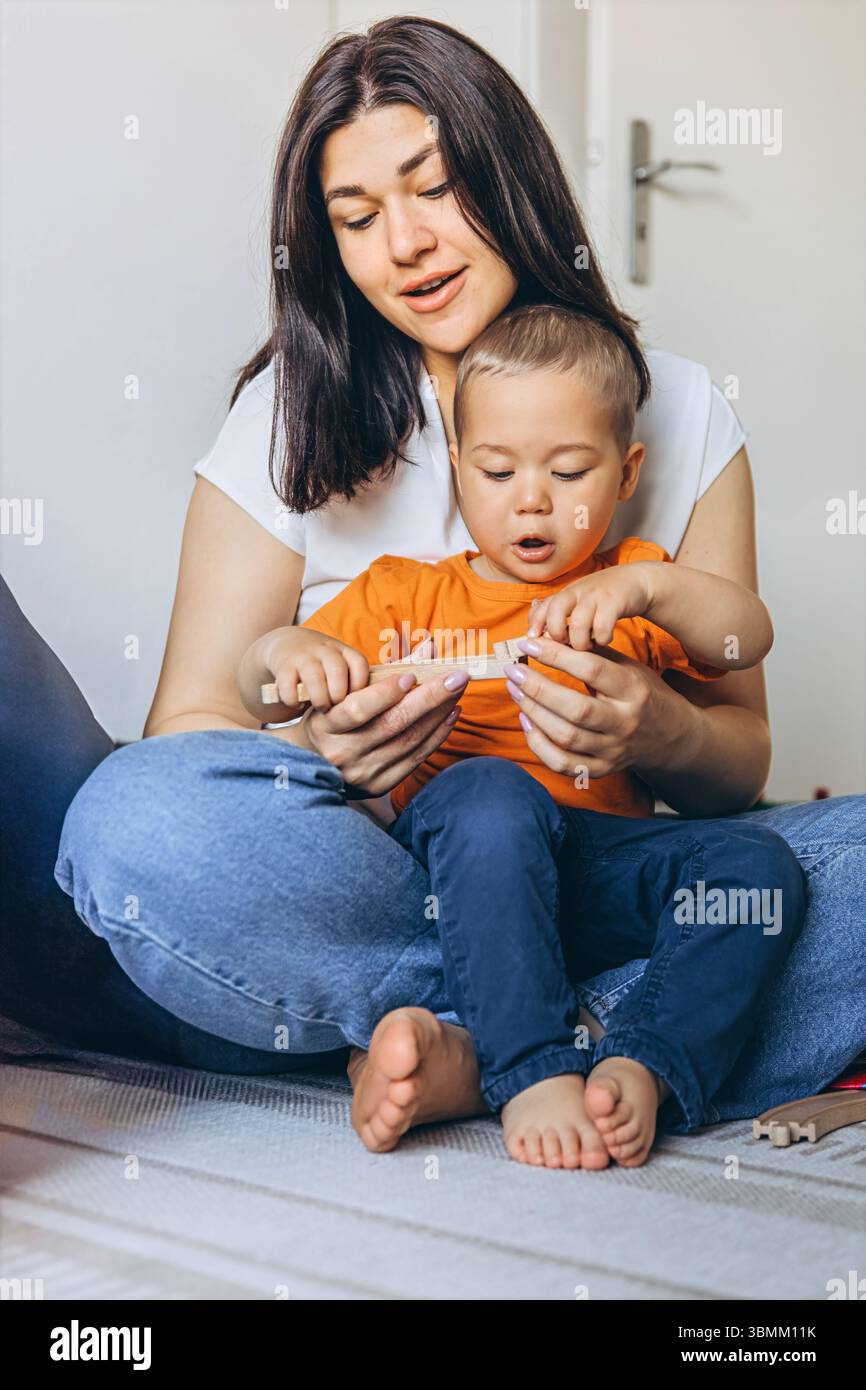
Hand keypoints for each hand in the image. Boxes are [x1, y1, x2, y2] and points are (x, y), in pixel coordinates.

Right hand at [265, 629, 368, 712]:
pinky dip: (293, 699)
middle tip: (336, 708)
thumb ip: (355, 682)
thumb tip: (375, 707)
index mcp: (344, 651)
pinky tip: (297, 705)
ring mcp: (303, 656)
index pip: (359, 664)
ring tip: (320, 708)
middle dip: (339, 695)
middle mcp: (325, 650)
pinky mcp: (283, 666)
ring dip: (320, 699)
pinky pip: (288, 685)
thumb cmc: (323, 667)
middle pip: (338, 670)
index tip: (355, 700)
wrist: (286, 644)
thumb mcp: (341, 666)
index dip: (359, 686)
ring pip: (315, 677)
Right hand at [288, 633, 467, 796]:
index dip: (386, 693)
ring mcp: (362, 774)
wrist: (317, 765)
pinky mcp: (379, 787)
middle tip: (457, 677)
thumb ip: (386, 669)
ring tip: (457, 691)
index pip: (358, 709)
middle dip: (430, 698)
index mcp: (325, 726)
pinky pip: (416, 759)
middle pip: (393, 724)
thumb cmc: (334, 719)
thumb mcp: (346, 693)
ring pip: (409, 741)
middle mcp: (342, 753)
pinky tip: (450, 714)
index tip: (412, 675)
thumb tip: (428, 648)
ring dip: (439, 714)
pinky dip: (437, 735)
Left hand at [504, 634, 695, 779]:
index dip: (556, 656)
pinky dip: (539, 745)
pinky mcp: (602, 769)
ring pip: (566, 737)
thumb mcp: (629, 668)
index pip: (592, 670)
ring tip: (515, 690)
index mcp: (633, 691)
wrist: (672, 737)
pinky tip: (526, 722)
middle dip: (538, 688)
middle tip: (513, 670)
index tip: (529, 645)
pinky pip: (563, 764)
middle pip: (576, 709)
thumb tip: (551, 633)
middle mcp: (625, 723)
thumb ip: (594, 653)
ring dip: (533, 713)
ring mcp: (613, 750)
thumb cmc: (643, 694)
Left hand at [527, 563, 657, 649]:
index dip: (535, 624)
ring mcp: (596, 595)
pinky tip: (605, 639)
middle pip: (556, 609)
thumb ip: (555, 615)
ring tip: (587, 647)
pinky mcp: (616, 600)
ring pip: (578, 621)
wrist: (636, 582)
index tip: (532, 640)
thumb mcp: (576, 603)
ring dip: (580, 641)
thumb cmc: (602, 599)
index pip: (543, 607)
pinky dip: (602, 637)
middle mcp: (578, 592)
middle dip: (556, 633)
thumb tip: (531, 632)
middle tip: (565, 645)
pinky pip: (603, 624)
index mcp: (566, 594)